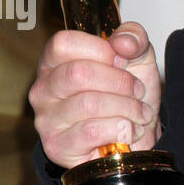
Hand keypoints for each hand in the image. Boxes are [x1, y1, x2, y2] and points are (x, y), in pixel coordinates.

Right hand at [28, 21, 161, 168]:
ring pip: (89, 103)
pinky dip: (121, 130)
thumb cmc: (127, 97)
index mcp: (55, 62)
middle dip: (120, 82)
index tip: (122, 62)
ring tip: (139, 113)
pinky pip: (92, 132)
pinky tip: (128, 131)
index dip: (101, 50)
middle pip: (79, 73)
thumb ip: (133, 38)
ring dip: (127, 108)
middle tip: (138, 92)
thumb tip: (123, 42)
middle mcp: (44, 89)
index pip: (64, 43)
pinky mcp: (57, 146)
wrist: (136, 139)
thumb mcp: (137, 58)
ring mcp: (46, 119)